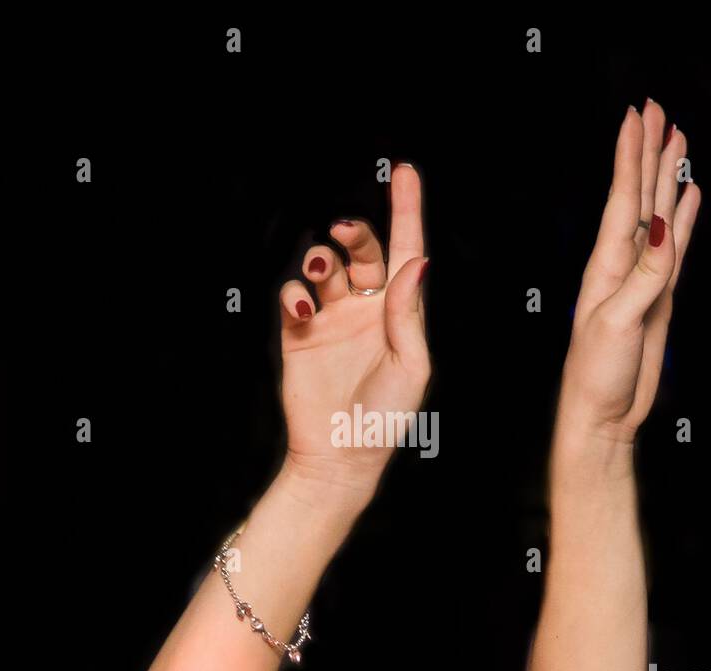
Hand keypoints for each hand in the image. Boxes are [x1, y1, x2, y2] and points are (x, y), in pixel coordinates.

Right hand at [278, 164, 430, 500]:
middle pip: (362, 251)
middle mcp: (366, 309)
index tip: (405, 173)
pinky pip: (295, 297)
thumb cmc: (386, 417)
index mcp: (399, 313)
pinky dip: (295, 292)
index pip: (404, 252)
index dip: (406, 211)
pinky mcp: (300, 334)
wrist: (340, 457)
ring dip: (321, 258)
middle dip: (354, 233)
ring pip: (325, 267)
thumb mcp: (411, 365)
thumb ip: (408, 313)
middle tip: (343, 231)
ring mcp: (331, 319)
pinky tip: (302, 306)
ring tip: (319, 270)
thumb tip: (416, 263)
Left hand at [559, 100, 701, 446]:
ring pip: (658, 214)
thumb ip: (645, 276)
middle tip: (657, 108)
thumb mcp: (619, 323)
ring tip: (677, 140)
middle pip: (640, 194)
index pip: (622, 198)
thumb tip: (663, 227)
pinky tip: (688, 197)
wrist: (603, 416)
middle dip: (648, 151)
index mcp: (606, 265)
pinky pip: (674, 246)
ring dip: (667, 177)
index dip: (631, 155)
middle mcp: (622, 264)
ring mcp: (642, 278)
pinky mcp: (658, 296)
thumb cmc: (597, 375)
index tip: (637, 115)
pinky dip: (682, 219)